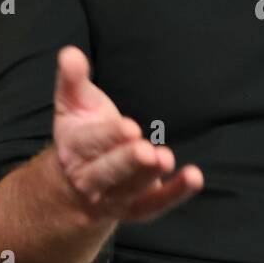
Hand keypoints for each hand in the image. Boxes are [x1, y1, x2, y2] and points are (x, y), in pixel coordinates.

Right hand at [52, 45, 203, 223]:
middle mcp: (89, 179)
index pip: (88, 144)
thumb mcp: (73, 105)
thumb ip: (72, 80)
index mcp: (72, 150)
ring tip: (166, 158)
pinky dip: (175, 194)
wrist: (74, 184)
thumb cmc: (81, 133)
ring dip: (149, 176)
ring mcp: (113, 198)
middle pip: (107, 172)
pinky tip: (194, 177)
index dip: (108, 137)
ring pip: (130, 190)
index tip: (130, 128)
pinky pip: (155, 205)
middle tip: (147, 150)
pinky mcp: (136, 209)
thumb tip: (69, 53)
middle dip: (127, 162)